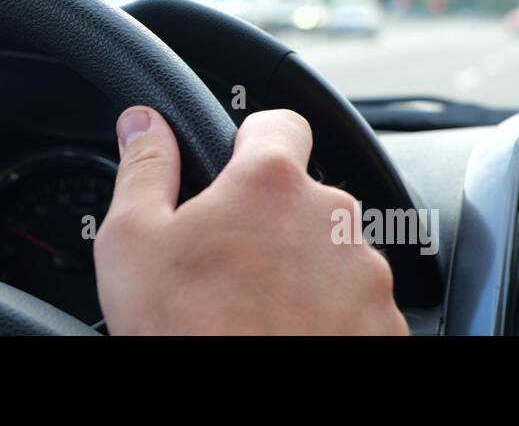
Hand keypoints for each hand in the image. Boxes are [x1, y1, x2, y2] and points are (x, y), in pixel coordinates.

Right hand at [94, 106, 408, 334]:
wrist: (243, 418)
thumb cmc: (189, 334)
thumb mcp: (133, 244)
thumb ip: (144, 168)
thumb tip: (144, 124)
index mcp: (272, 183)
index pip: (279, 123)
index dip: (251, 141)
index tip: (232, 168)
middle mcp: (333, 219)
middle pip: (302, 198)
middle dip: (268, 222)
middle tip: (225, 266)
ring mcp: (367, 276)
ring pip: (330, 254)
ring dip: (300, 272)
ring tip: (251, 313)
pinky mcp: (385, 327)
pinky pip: (355, 306)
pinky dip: (326, 318)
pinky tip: (284, 337)